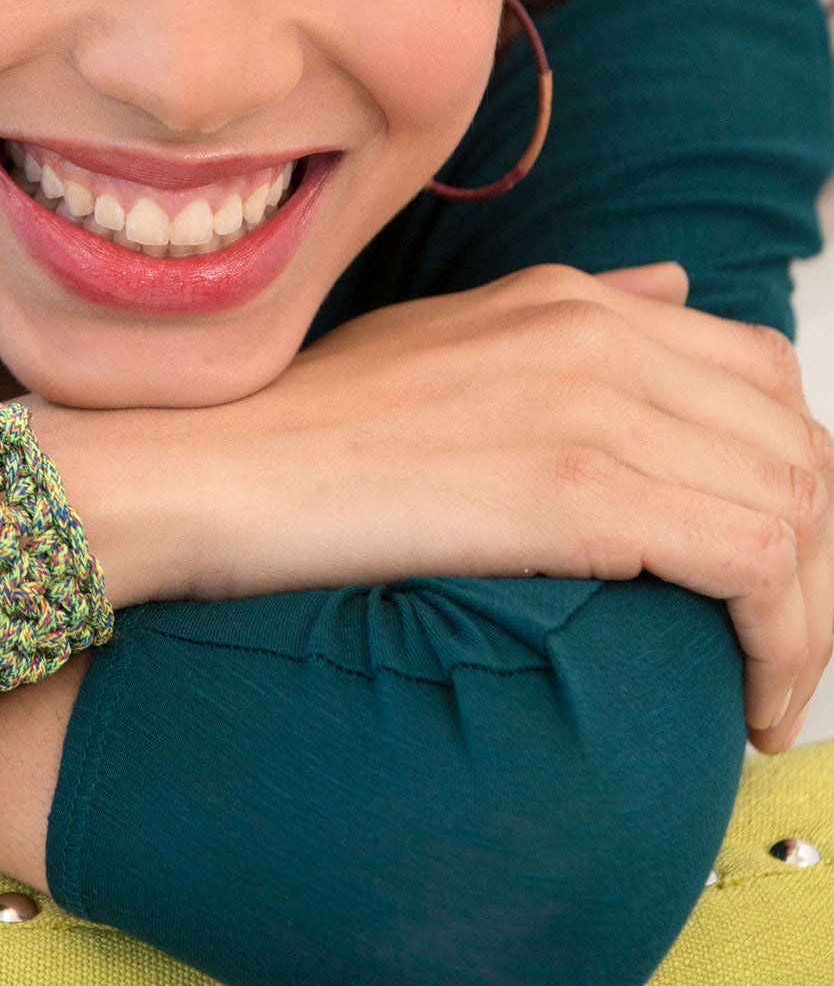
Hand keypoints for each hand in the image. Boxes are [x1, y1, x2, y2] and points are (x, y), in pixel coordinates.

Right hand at [170, 262, 829, 755]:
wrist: (212, 468)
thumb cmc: (300, 428)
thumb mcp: (437, 340)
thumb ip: (565, 315)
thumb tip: (668, 285)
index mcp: (569, 301)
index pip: (757, 376)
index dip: (790, 479)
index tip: (766, 570)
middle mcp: (596, 333)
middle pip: (796, 445)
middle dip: (820, 558)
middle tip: (775, 646)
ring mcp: (589, 404)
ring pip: (796, 507)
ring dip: (810, 616)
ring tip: (765, 692)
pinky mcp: (577, 490)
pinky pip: (756, 563)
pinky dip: (786, 641)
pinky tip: (748, 700)